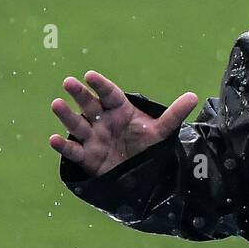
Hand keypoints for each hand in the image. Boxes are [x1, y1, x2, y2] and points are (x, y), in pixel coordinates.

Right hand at [47, 70, 198, 177]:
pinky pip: (73, 151)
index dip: (100, 85)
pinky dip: (63, 146)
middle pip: (90, 105)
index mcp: (119, 110)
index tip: (90, 75)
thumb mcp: (161, 131)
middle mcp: (103, 121)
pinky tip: (54, 139)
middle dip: (79, 95)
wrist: (138, 172)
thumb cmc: (145, 145)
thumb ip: (174, 114)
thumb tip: (194, 96)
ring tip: (56, 104)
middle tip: (69, 82)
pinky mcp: (87, 157)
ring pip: (77, 125)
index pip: (110, 95)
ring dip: (66, 115)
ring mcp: (93, 138)